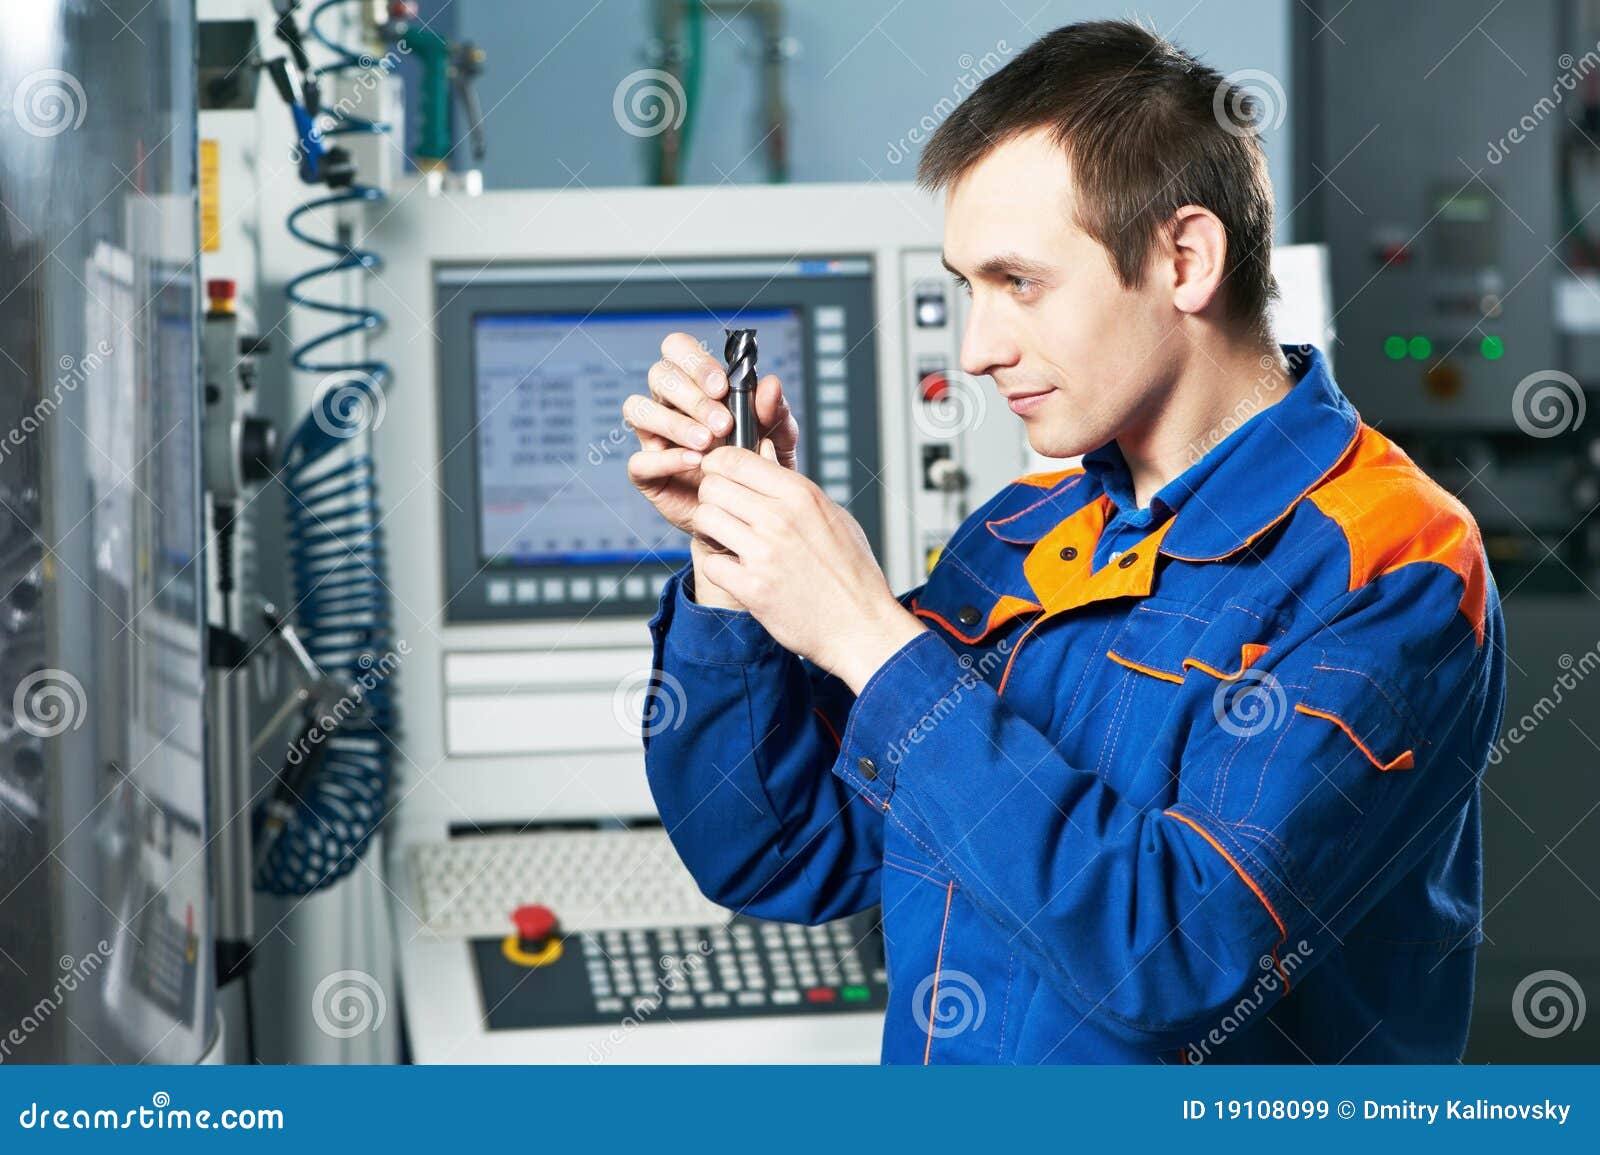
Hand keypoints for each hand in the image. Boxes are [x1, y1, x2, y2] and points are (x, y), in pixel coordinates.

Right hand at [625, 332, 798, 608]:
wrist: (751, 522)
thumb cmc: (760, 473)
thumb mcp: (779, 442)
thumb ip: (776, 414)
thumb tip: (770, 384)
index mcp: (697, 387)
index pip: (679, 351)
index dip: (695, 361)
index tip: (724, 385)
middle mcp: (670, 407)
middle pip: (659, 375)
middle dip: (691, 395)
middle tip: (723, 421)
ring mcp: (655, 440)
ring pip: (638, 409)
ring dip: (674, 422)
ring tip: (708, 443)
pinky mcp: (648, 475)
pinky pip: (639, 460)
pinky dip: (666, 459)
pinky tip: (695, 464)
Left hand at [693, 445, 925, 693]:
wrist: (862, 626)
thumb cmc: (852, 574)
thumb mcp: (833, 516)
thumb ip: (794, 488)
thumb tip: (765, 455)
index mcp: (801, 495)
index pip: (735, 459)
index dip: (718, 465)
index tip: (718, 476)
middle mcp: (780, 518)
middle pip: (712, 486)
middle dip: (712, 498)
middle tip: (724, 513)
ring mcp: (764, 553)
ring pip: (705, 519)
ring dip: (712, 531)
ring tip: (730, 542)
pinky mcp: (752, 587)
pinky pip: (710, 563)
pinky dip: (719, 568)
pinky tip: (738, 572)